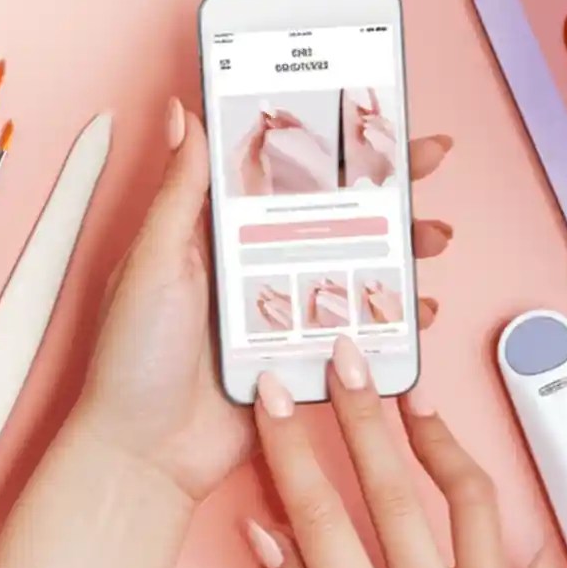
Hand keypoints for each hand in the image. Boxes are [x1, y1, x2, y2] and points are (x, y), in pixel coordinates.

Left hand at [74, 97, 456, 503]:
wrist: (146, 455)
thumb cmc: (133, 358)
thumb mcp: (153, 261)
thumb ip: (180, 192)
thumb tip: (185, 114)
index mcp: (221, 233)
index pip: (284, 171)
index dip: (328, 141)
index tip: (372, 112)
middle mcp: (258, 266)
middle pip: (333, 213)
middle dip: (387, 186)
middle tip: (427, 160)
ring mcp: (285, 312)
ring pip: (356, 266)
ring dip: (401, 247)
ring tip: (433, 236)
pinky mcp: (303, 357)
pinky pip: (358, 327)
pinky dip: (394, 316)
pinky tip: (418, 309)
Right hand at [244, 337, 566, 567]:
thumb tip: (270, 534)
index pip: (321, 517)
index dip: (291, 449)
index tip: (273, 394)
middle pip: (394, 492)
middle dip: (364, 417)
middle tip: (348, 357)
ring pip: (474, 505)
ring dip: (442, 444)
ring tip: (419, 402)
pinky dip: (527, 543)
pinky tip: (519, 521)